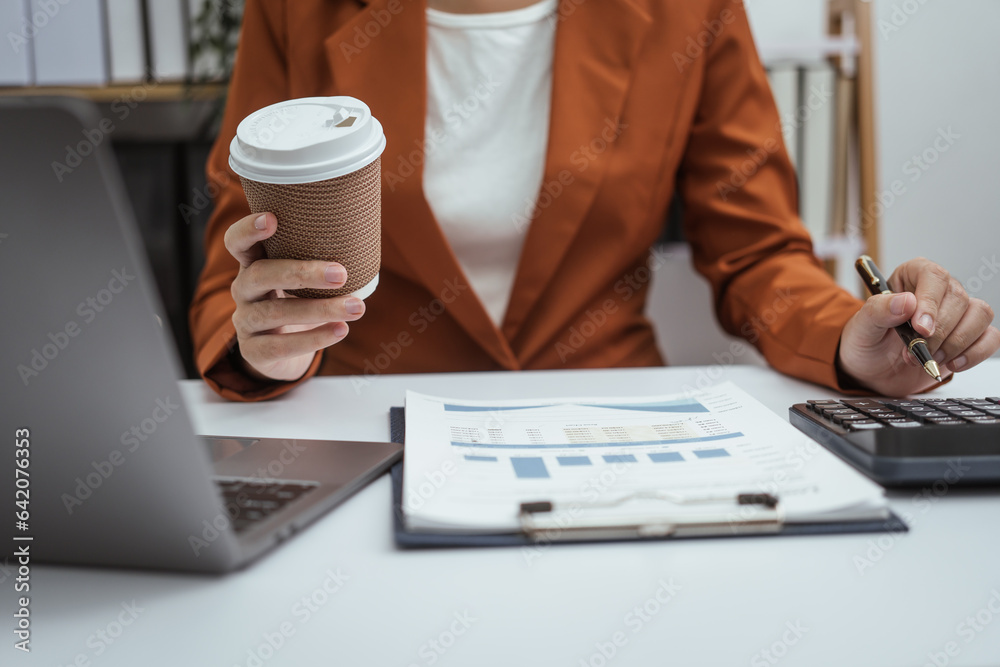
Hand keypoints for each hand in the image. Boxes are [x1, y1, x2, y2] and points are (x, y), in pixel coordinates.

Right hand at [224, 212, 364, 381]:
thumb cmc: (299, 302)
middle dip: (302, 272)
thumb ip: (318, 260)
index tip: (273, 219)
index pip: (237, 242)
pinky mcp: (253, 351)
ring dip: (320, 309)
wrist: (283, 353)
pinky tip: (340, 330)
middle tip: (342, 274)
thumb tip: (364, 243)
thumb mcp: (303, 280)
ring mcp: (245, 321)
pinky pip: (281, 345)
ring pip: (276, 312)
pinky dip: (314, 338)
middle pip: (261, 275)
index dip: (248, 229)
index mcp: (253, 264)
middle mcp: (243, 289)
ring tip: (356, 308)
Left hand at [838, 257, 998, 395]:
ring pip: (980, 315)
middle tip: (912, 352)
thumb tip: (907, 302)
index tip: (920, 328)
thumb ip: (878, 311)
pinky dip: (974, 353)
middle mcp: (940, 290)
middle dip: (937, 332)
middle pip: (958, 298)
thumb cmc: (866, 341)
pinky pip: (989, 337)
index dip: (930, 301)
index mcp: (912, 276)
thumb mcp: (861, 326)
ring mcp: (958, 313)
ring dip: (956, 343)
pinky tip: (951, 364)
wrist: (872, 370)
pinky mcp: (969, 336)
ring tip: (928, 358)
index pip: (933, 276)